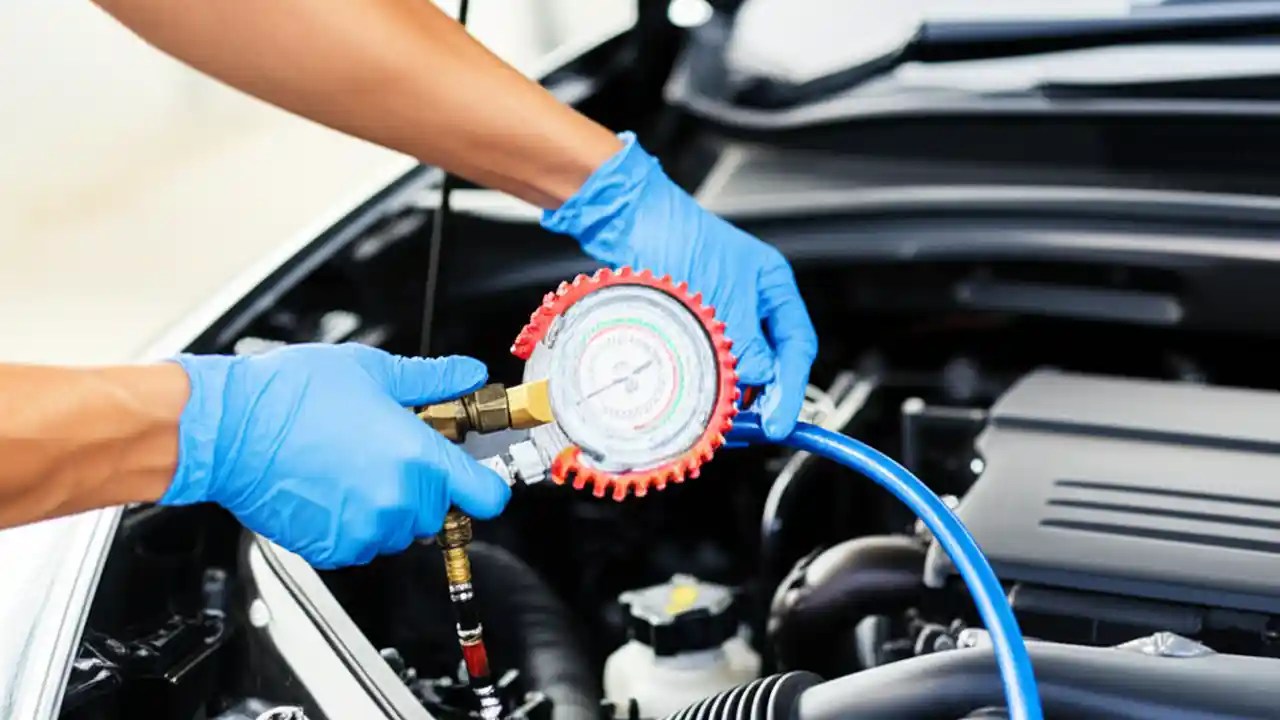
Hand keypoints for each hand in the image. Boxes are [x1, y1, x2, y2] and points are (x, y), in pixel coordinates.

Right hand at [159, 343, 509, 568]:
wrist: (228, 429)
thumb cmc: (291, 396)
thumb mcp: (374, 372)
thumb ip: (433, 380)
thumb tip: (468, 374)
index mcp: (417, 457)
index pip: (486, 495)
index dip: (487, 484)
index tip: (480, 476)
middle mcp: (397, 500)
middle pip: (439, 509)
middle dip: (424, 485)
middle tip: (389, 451)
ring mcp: (364, 529)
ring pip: (400, 528)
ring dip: (389, 505)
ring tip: (353, 465)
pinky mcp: (333, 547)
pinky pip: (363, 541)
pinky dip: (355, 521)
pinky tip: (331, 486)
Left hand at [542, 132, 817, 438]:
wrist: (630, 221)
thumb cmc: (678, 240)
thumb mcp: (724, 298)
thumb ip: (746, 344)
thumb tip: (759, 381)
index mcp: (773, 286)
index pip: (797, 347)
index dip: (791, 388)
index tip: (781, 421)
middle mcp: (752, 301)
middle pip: (771, 361)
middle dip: (764, 395)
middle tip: (755, 426)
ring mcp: (722, 312)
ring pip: (739, 365)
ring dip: (734, 390)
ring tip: (726, 413)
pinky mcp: (692, 323)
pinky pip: (711, 360)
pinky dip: (711, 380)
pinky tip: (702, 394)